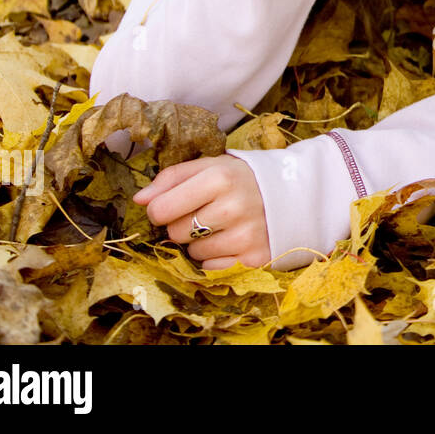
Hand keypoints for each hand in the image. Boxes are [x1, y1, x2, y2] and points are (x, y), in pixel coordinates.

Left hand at [133, 154, 271, 269]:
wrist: (295, 195)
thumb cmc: (244, 180)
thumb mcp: (212, 166)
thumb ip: (172, 177)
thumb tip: (139, 200)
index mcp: (220, 177)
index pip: (161, 209)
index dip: (161, 209)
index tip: (173, 205)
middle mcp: (233, 207)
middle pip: (175, 233)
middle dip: (183, 226)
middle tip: (206, 214)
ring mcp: (245, 236)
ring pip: (193, 253)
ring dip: (201, 244)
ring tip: (223, 227)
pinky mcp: (254, 259)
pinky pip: (211, 269)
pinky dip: (216, 259)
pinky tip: (232, 242)